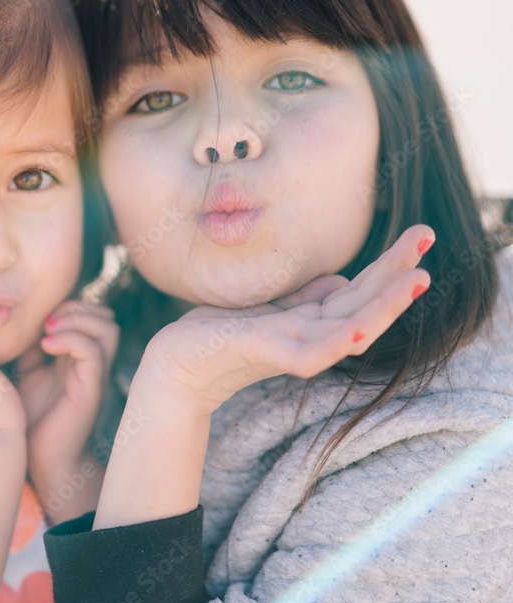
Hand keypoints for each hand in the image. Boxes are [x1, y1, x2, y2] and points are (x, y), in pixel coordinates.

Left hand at [17, 301, 117, 493]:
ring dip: (76, 320)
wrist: (38, 458)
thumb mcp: (26, 373)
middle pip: (106, 316)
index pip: (92, 313)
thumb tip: (25, 324)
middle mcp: (93, 364)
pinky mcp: (90, 390)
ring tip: (47, 331)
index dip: (69, 305)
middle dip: (76, 308)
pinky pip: (93, 351)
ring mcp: (95, 376)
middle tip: (46, 322)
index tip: (39, 318)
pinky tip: (45, 347)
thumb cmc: (31, 417)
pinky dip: (71, 339)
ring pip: (107, 328)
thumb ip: (31, 348)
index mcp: (80, 357)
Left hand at [135, 225, 434, 414]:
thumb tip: (340, 280)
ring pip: (348, 329)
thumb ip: (301, 297)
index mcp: (308, 321)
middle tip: (427, 237)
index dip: (388, 266)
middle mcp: (306, 335)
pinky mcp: (265, 357)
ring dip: (383, 307)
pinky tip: (359, 331)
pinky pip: (309, 355)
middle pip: (362, 304)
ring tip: (416, 280)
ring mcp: (289, 348)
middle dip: (396, 274)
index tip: (419, 237)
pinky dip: (336, 344)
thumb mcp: (266, 307)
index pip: (358, 292)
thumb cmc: (216, 334)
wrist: (174, 365)